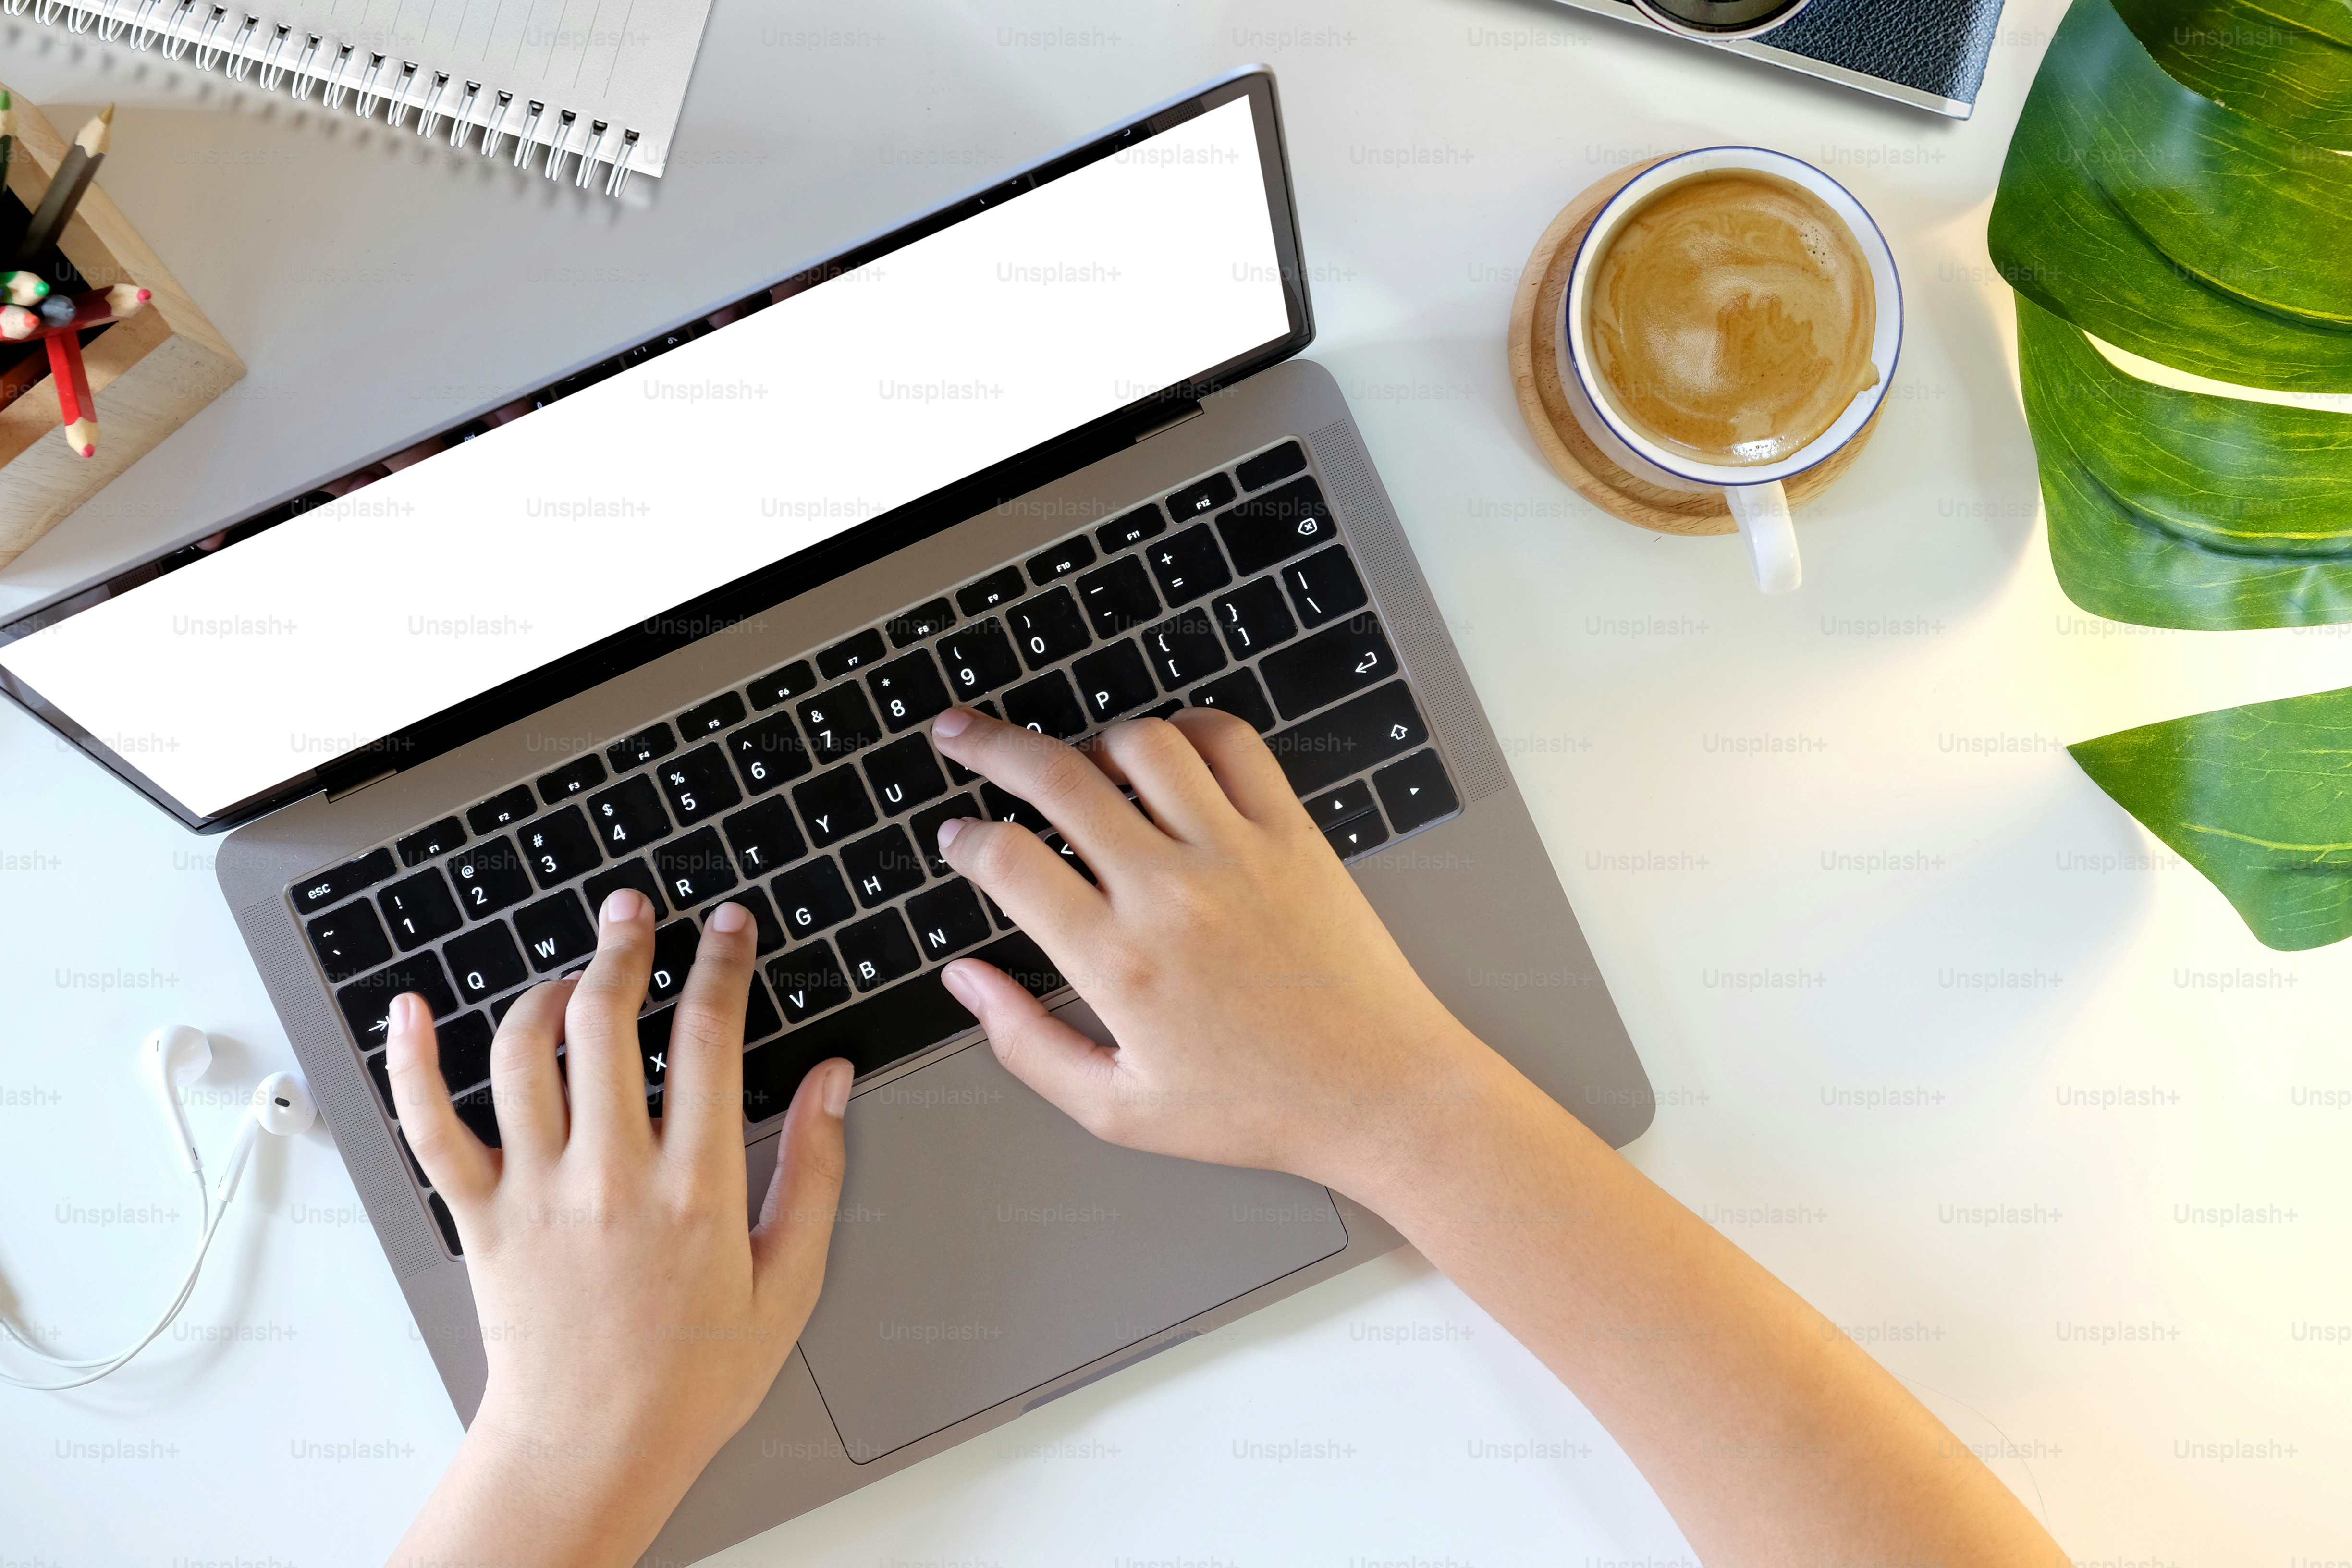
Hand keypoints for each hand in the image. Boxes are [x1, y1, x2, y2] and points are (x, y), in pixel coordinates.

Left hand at [384, 892, 851, 1567]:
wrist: (593, 1451)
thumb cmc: (693, 1379)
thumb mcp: (788, 1283)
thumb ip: (813, 1172)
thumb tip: (832, 1082)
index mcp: (695, 1190)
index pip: (710, 1040)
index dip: (722, 967)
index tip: (728, 928)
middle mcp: (610, 1178)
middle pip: (608, 1025)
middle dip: (626, 948)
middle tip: (635, 912)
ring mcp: (535, 1194)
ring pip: (524, 1057)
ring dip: (545, 992)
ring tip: (570, 970)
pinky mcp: (480, 1219)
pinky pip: (431, 1127)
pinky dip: (411, 1063)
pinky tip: (410, 1011)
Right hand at [928, 706, 1493, 1190]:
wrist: (1380, 1093)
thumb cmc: (1256, 1109)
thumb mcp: (1118, 1109)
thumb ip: (1026, 1044)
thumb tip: (966, 981)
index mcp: (1119, 962)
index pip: (1008, 861)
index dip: (964, 840)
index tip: (955, 837)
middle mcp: (1171, 892)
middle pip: (1057, 778)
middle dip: (989, 747)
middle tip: (959, 733)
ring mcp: (1236, 852)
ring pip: (1141, 744)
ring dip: (1093, 740)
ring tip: (1078, 761)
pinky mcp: (1292, 834)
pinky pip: (1231, 743)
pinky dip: (1188, 729)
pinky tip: (1169, 752)